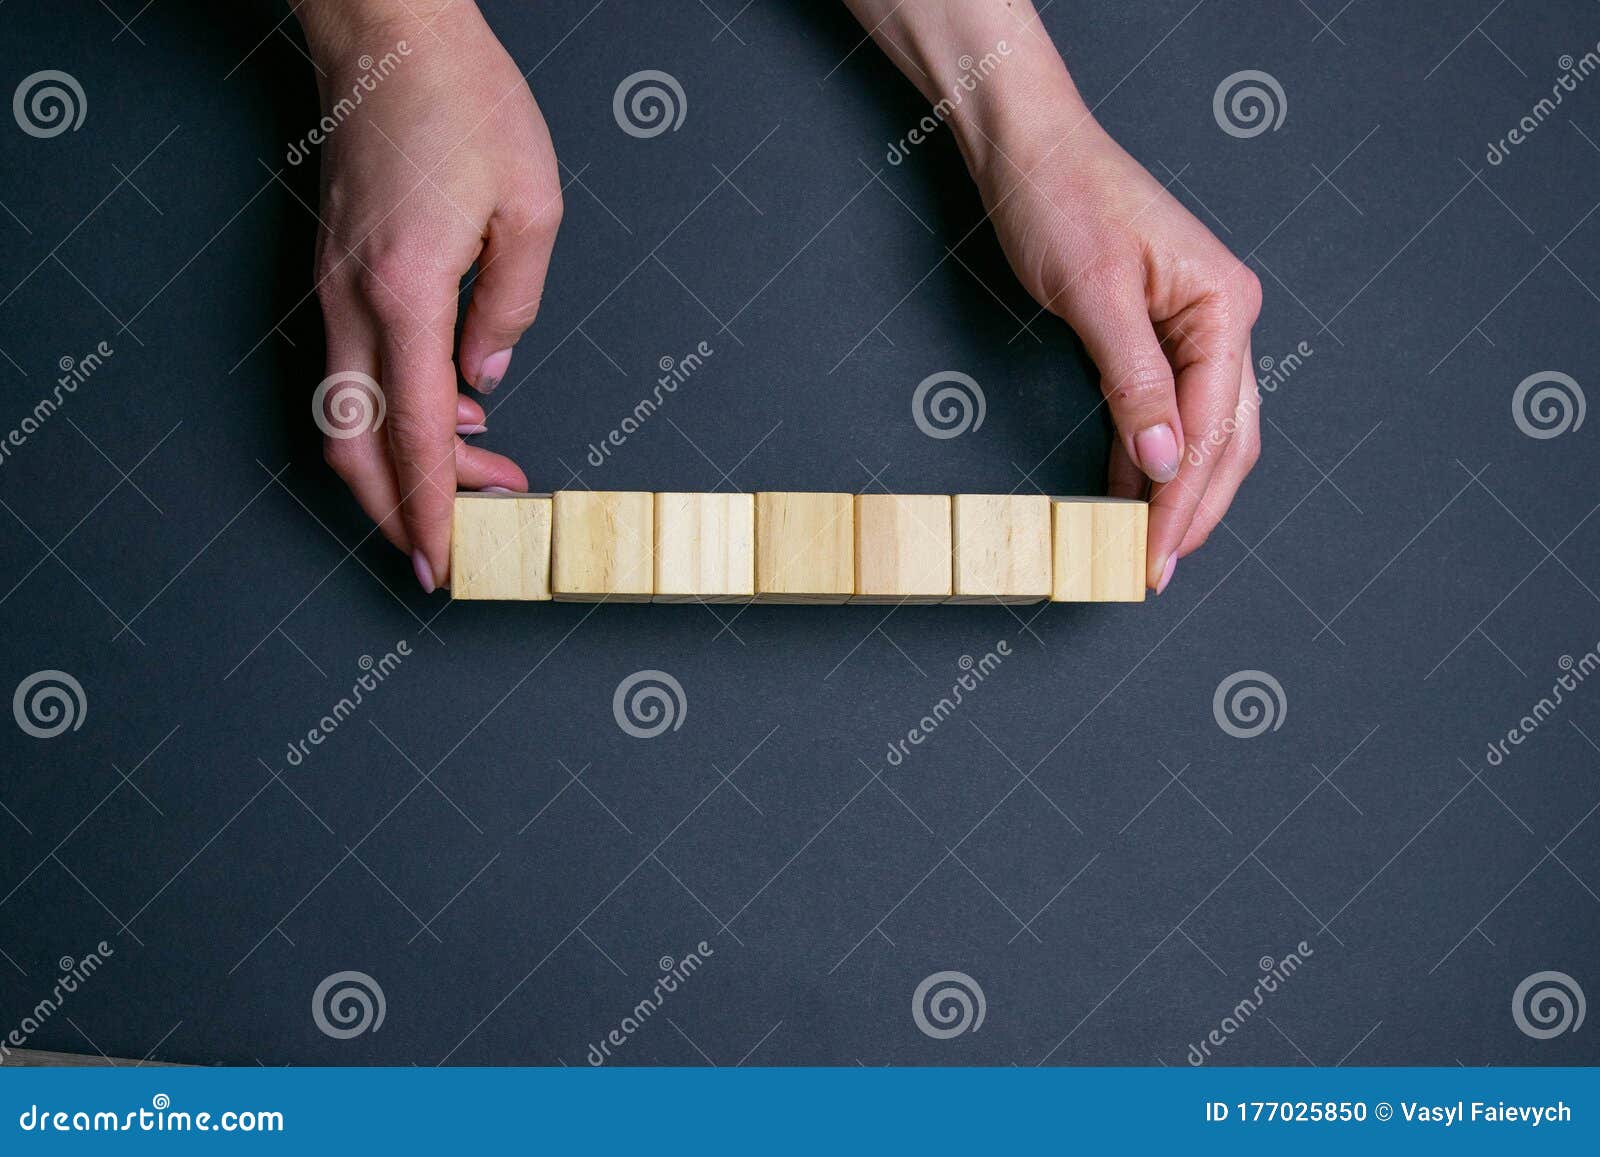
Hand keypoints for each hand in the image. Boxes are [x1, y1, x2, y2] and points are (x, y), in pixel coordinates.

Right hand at [296, 0, 561, 590]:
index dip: (430, 513)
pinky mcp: (335, 273)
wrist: (389, 33)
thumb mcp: (531, 209)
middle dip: (401, 513)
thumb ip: (510, 309)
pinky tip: (453, 418)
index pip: (411, 436)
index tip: (445, 566)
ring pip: (349, 416)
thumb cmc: (463, 104)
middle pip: (356, 447)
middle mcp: (352, 299)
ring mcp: (332, 287)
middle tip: (456, 552)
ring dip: (404, 465)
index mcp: (403, 290)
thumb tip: (483, 385)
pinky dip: (395, 415)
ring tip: (482, 483)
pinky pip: (356, 370)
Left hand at [842, 0, 1261, 593]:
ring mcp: (1194, 325)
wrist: (1026, 147)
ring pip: (1201, 431)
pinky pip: (1164, 410)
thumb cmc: (1060, 199)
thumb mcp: (1095, 295)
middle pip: (1223, 438)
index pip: (1213, 427)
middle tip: (1153, 572)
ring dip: (1174, 492)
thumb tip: (1163, 463)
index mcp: (1222, 305)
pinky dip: (1146, 458)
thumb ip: (1133, 381)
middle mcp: (1222, 317)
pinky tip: (1126, 495)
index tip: (1154, 557)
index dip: (1184, 501)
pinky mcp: (1158, 331)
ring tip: (1145, 550)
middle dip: (1190, 510)